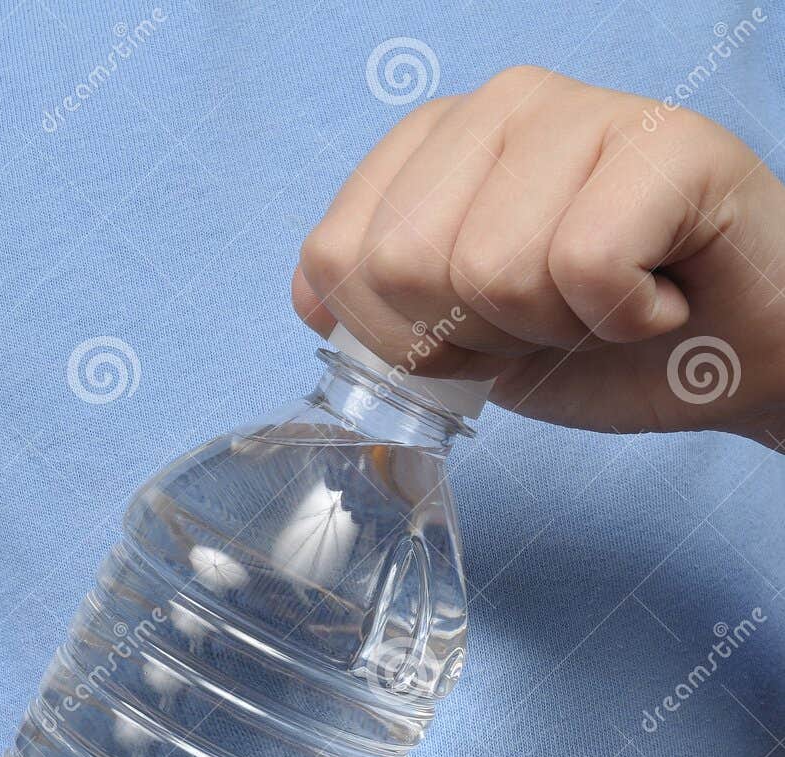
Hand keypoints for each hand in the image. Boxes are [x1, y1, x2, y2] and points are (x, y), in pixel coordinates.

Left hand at [295, 67, 784, 443]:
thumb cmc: (606, 342)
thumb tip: (312, 301)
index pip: (339, 257)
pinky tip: (655, 296)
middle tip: (552, 319)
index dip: (404, 339)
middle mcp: (500, 104)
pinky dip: (622, 318)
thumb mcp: (469, 342)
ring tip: (607, 303)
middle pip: (405, 264)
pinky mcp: (665, 140)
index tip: (480, 335)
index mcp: (435, 146)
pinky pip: (583, 264)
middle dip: (478, 334)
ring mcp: (583, 108)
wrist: (739, 357)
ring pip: (491, 268)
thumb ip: (387, 314)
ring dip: (556, 327)